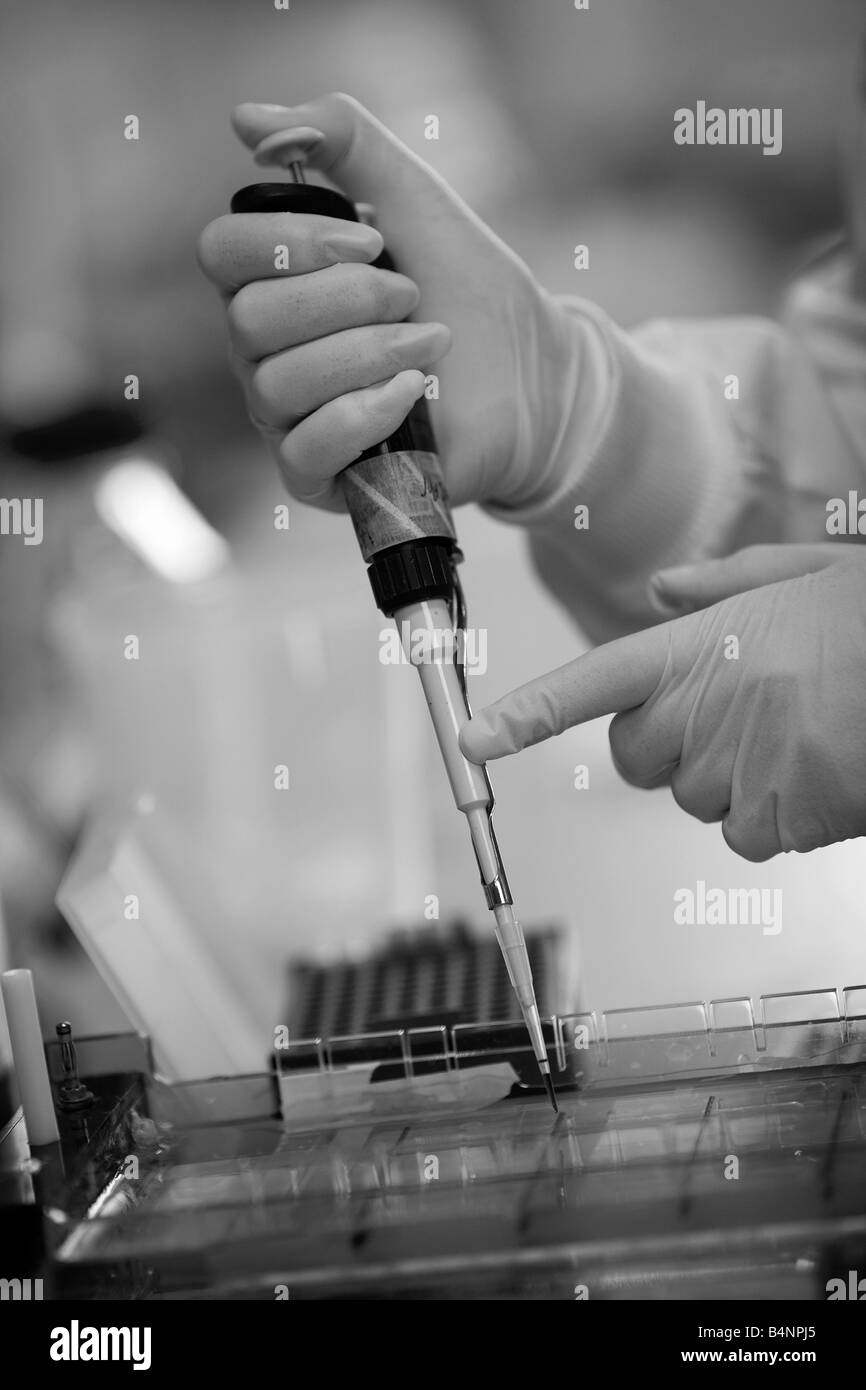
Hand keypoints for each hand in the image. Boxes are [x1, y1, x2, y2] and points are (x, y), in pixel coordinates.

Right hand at [197, 93, 596, 510]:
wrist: (534, 376)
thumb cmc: (469, 289)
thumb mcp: (412, 194)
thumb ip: (341, 142)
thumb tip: (245, 119)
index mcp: (272, 282)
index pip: (222, 252)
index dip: (292, 242)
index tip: (372, 241)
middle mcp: (263, 353)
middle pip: (250, 320)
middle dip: (347, 300)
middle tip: (411, 296)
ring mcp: (286, 419)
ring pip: (279, 384)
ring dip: (370, 354)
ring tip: (431, 347)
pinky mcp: (320, 476)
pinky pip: (305, 450)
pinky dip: (364, 415)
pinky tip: (412, 396)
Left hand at [461, 544, 865, 860]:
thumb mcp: (800, 574)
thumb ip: (722, 585)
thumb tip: (664, 592)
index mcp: (692, 649)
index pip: (586, 686)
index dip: (526, 716)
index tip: (474, 742)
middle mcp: (700, 711)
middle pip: (638, 760)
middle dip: (673, 746)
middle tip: (743, 712)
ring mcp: (736, 769)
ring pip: (698, 801)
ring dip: (736, 780)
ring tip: (803, 731)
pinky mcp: (779, 818)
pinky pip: (749, 838)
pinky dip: (780, 817)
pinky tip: (823, 770)